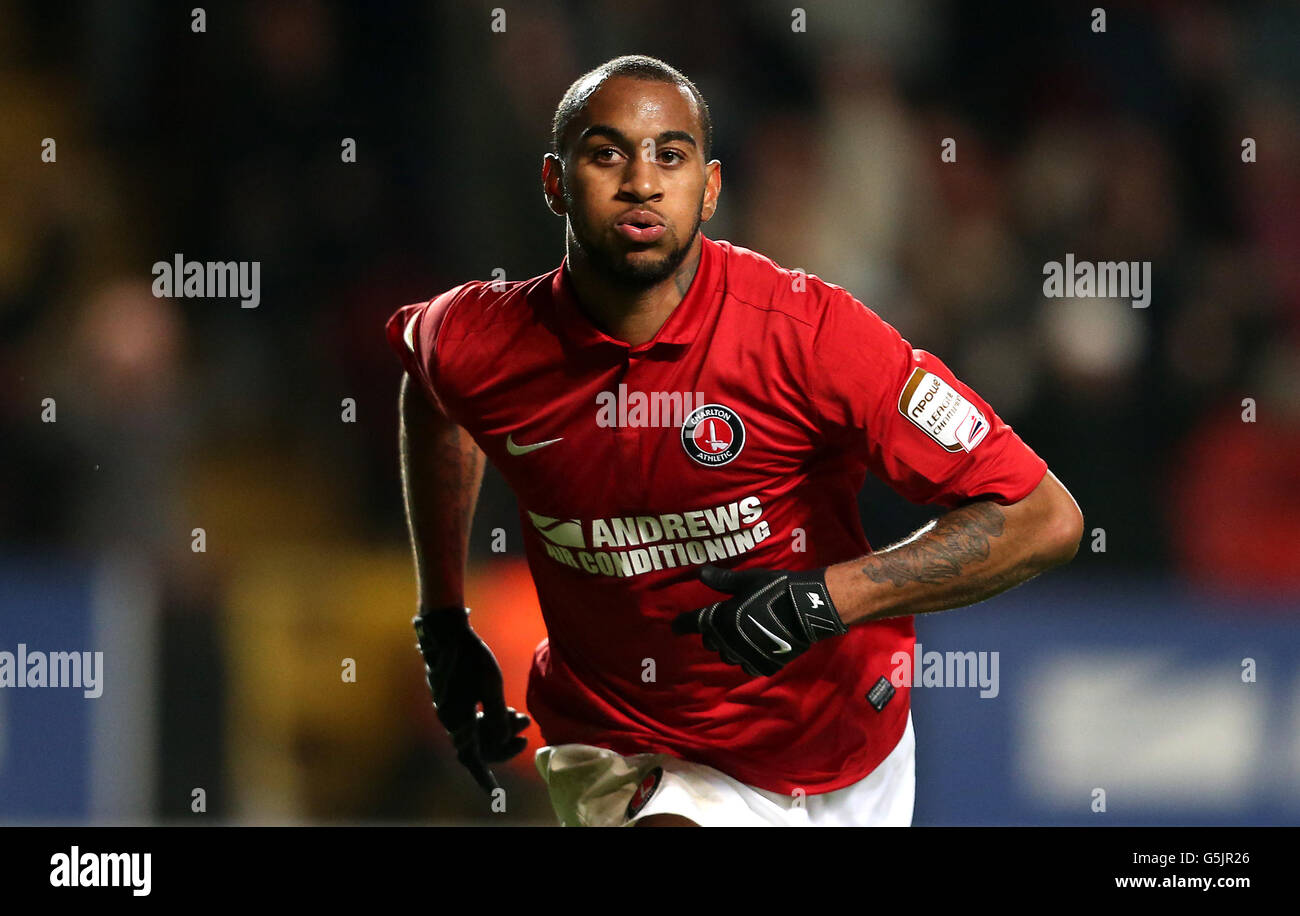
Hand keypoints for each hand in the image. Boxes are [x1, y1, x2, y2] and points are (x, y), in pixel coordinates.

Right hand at [413, 606, 530, 794]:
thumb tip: (504, 739)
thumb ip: (497, 718)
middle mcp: (450, 720)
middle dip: (505, 742)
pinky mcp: (453, 699)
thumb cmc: (471, 658)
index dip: (483, 778)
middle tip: (526, 728)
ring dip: (501, 728)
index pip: (472, 759)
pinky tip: (507, 708)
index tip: (493, 794)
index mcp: (457, 721)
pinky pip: (474, 718)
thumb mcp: (491, 686)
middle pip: (479, 745)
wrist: (448, 634)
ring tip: (522, 716)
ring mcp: (450, 710)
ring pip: (479, 730)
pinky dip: (491, 717)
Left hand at [671, 565, 849, 676]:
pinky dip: (747, 658)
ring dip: (729, 646)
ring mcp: (746, 655)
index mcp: (721, 618)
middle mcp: (730, 640)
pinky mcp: (764, 664)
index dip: (682, 624)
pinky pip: (747, 665)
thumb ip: (722, 580)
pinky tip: (754, 648)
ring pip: (728, 655)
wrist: (807, 609)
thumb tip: (700, 572)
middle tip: (722, 622)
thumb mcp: (747, 580)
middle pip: (711, 641)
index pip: (694, 623)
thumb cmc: (775, 589)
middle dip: (712, 633)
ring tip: (739, 635)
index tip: (675, 626)